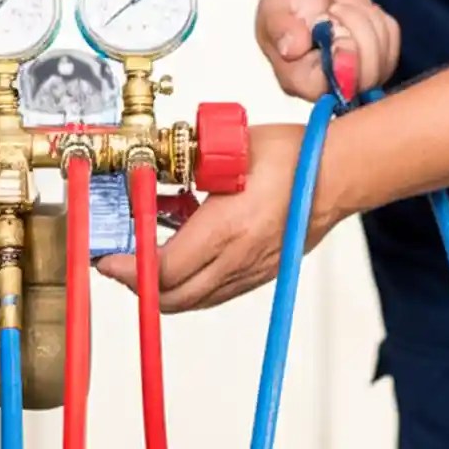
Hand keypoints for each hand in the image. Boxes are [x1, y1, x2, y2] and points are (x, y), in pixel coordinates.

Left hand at [96, 124, 345, 312]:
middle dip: (137, 286)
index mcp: (229, 228)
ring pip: (195, 300)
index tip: (109, 259)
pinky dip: (189, 285)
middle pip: (174, 297)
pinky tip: (180, 260)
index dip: (129, 269)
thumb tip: (155, 161)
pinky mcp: (262, 273)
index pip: (165, 269)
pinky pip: (216, 292)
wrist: (339, 175)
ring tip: (141, 264)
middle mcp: (240, 258)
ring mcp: (253, 271)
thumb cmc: (296, 158)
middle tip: (117, 265)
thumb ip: (191, 159)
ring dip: (162, 289)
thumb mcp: (233, 148)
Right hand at [256, 0, 399, 99]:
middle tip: (332, 10)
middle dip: (355, 29)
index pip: (333, 87)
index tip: (331, 23)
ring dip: (363, 18)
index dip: (343, 57)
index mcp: (299, 80)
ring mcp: (358, 74)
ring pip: (383, 54)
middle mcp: (329, 85)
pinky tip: (353, 12)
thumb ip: (281, 28)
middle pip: (367, 74)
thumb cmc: (287, 1)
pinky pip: (392, 37)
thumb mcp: (275, 8)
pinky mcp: (379, 57)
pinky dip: (376, 16)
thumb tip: (291, 48)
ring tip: (338, 8)